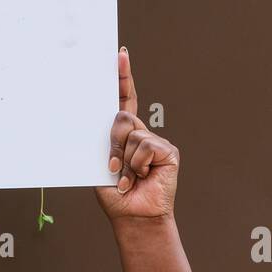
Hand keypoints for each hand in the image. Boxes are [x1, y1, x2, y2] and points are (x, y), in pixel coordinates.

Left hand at [95, 49, 178, 221]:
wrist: (134, 215)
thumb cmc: (116, 194)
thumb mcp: (102, 165)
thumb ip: (105, 143)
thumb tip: (106, 121)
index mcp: (123, 135)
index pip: (124, 101)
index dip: (122, 78)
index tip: (119, 55)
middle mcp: (140, 134)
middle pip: (121, 118)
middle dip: (112, 143)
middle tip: (112, 167)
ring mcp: (156, 141)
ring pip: (132, 134)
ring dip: (123, 161)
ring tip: (128, 179)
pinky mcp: (168, 151)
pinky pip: (145, 146)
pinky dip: (136, 166)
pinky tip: (140, 179)